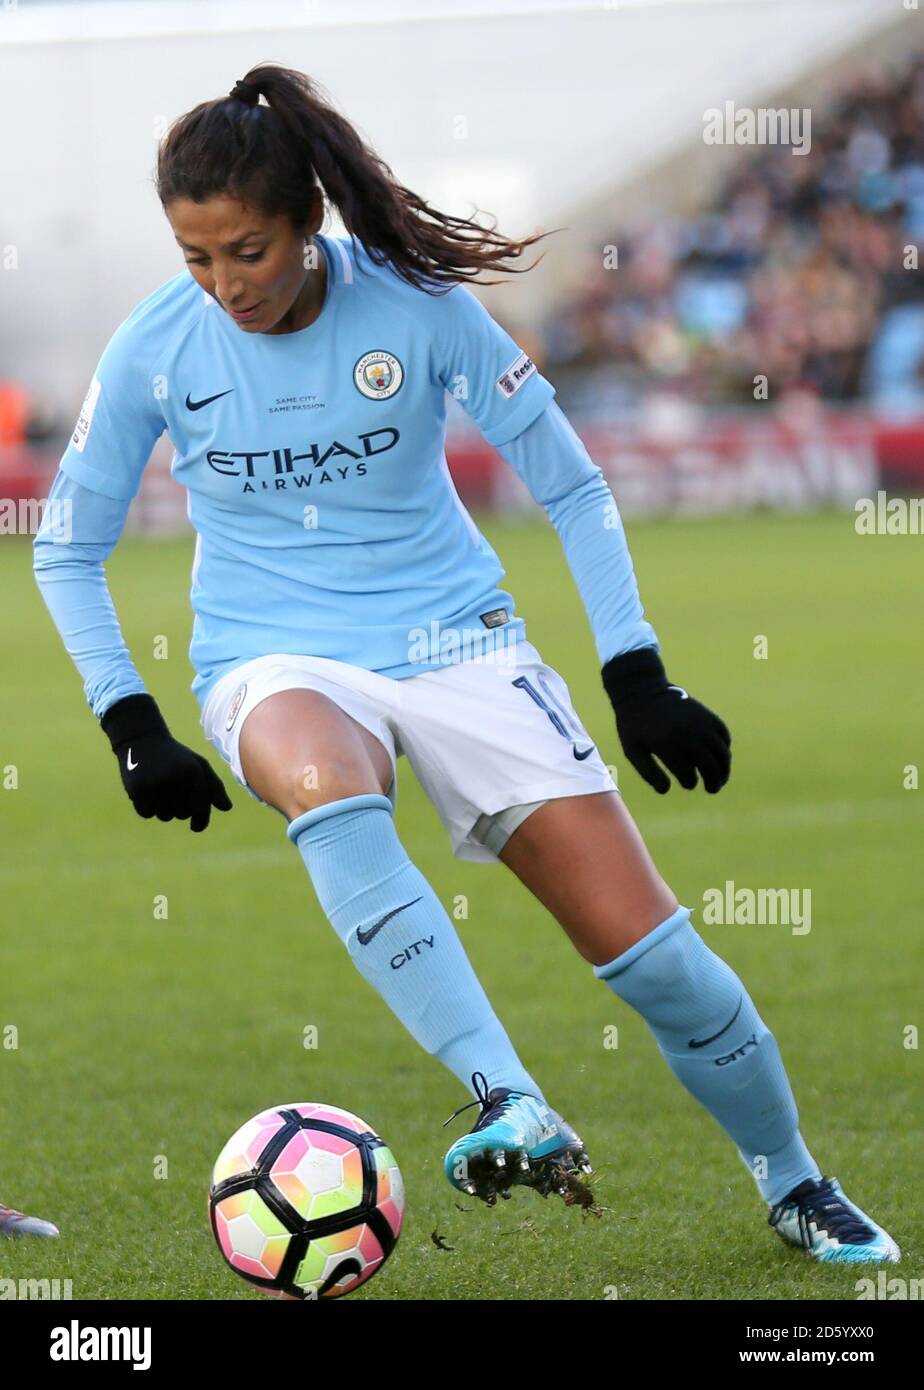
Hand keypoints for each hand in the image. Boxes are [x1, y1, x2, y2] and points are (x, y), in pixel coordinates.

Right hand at [101, 694, 231, 830]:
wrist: (142, 740)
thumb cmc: (176, 756)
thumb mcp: (198, 765)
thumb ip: (214, 786)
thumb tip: (226, 808)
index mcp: (193, 772)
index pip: (200, 807)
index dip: (201, 821)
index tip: (196, 827)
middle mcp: (175, 779)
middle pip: (182, 814)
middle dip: (180, 808)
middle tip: (173, 792)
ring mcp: (155, 784)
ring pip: (165, 815)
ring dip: (164, 809)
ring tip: (161, 791)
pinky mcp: (137, 789)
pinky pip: (147, 813)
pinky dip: (148, 808)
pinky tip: (147, 793)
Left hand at [602, 647, 730, 794]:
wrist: (642, 691)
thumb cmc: (634, 725)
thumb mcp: (633, 750)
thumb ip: (648, 772)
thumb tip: (666, 790)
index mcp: (666, 743)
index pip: (687, 772)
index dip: (690, 782)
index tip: (689, 784)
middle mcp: (686, 733)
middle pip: (709, 764)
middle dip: (713, 780)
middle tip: (712, 789)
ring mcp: (699, 722)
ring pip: (721, 751)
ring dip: (724, 768)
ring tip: (721, 779)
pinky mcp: (706, 714)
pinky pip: (723, 734)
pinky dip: (725, 748)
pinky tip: (721, 757)